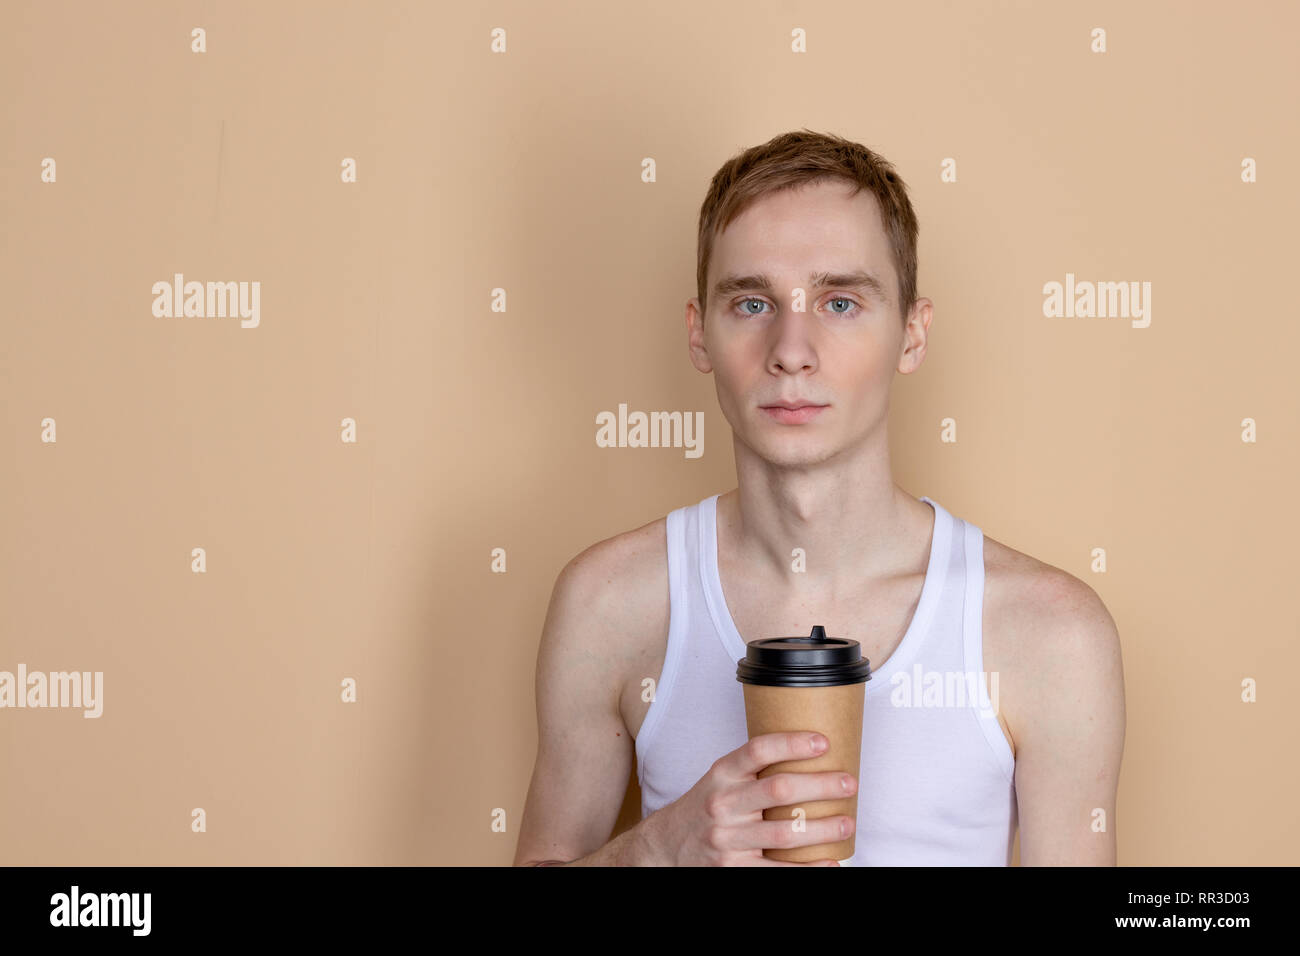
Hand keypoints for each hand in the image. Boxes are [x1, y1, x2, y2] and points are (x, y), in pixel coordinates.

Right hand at [644, 731, 856, 865]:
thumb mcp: (720, 780)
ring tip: (847, 822)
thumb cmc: (704, 808)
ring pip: (785, 832)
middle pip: (780, 790)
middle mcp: (722, 804)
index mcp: (721, 774)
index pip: (758, 750)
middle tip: (849, 783)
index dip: (792, 743)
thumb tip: (810, 758)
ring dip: (824, 828)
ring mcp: (727, 839)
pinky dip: (809, 868)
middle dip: (821, 785)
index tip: (824, 742)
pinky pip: (778, 871)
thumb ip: (753, 771)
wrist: (665, 847)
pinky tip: (831, 862)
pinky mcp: (733, 869)